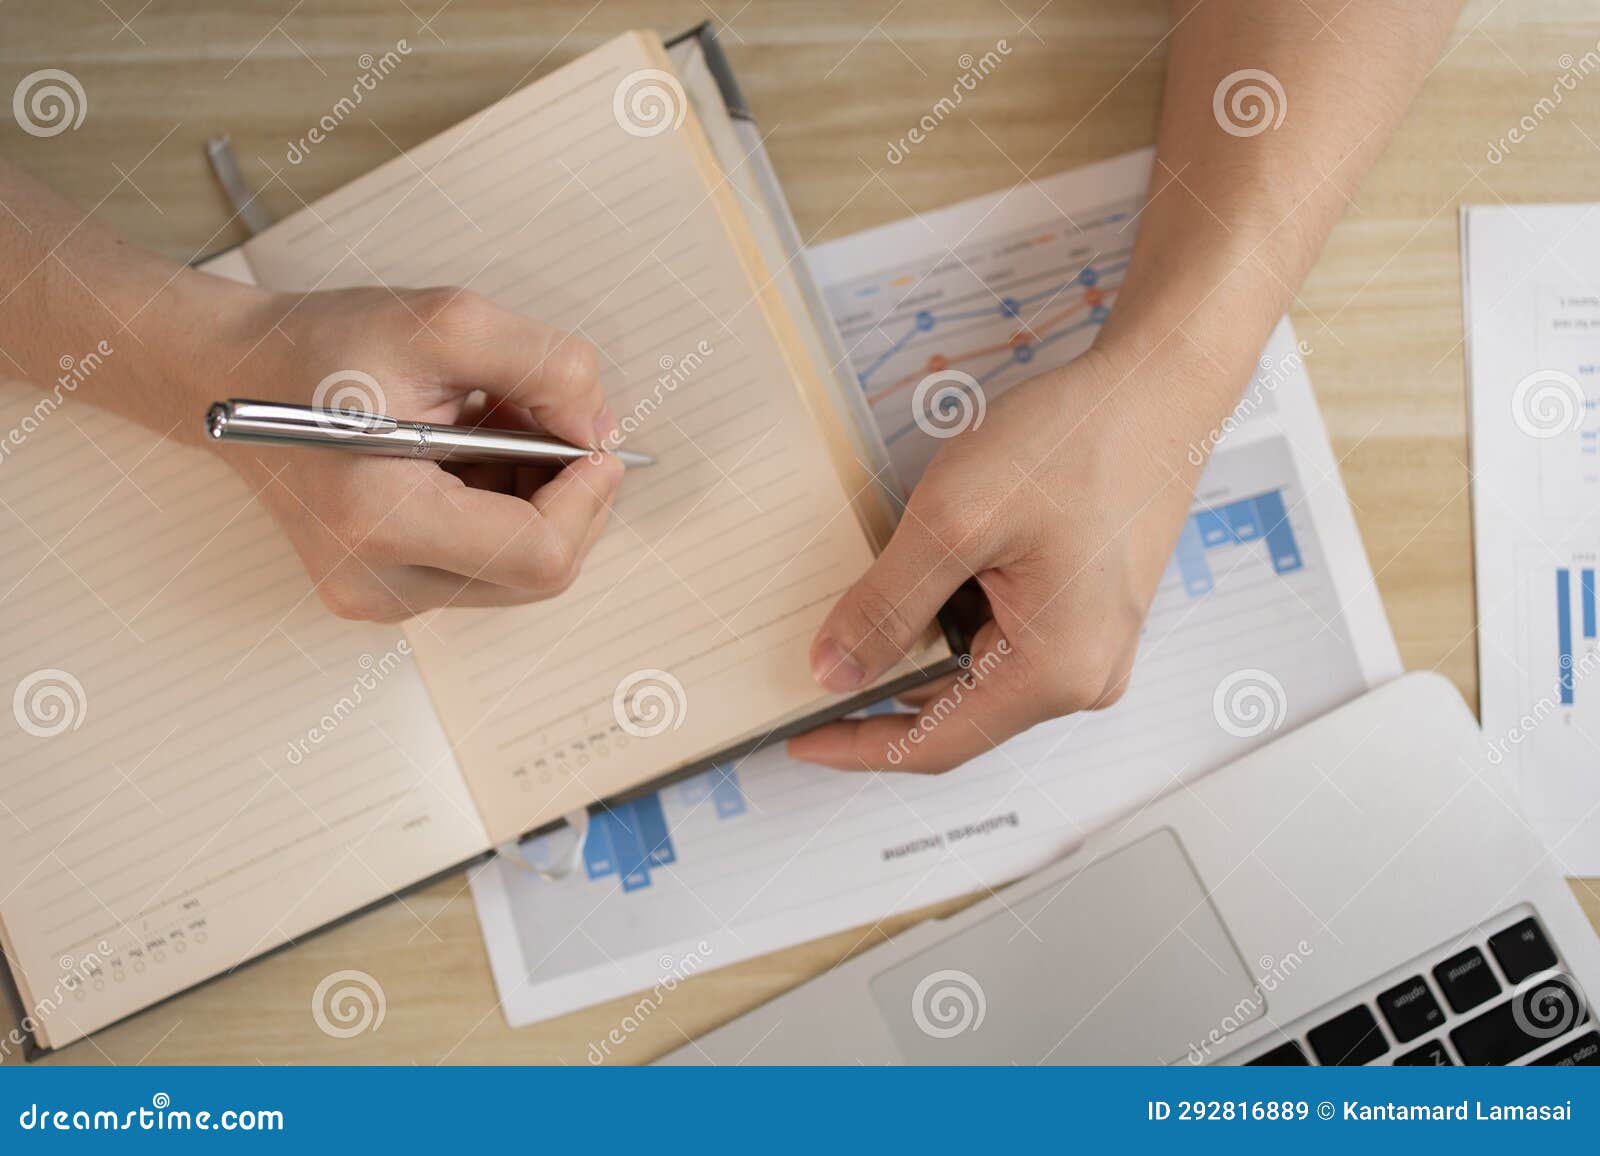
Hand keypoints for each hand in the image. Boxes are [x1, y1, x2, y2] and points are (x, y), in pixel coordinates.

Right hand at [206, 286, 622, 622]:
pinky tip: (471, 451)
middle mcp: (377, 583)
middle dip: (563, 493)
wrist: (231, 377)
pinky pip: (484, 565)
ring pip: (517, 571)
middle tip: (539, 416)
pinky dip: (502, 508)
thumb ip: (546, 368)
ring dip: (535, 498)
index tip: (595, 441)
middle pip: (538, 571)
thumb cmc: (325, 347)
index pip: (537, 553)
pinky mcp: (383, 593)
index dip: (587, 498)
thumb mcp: (445, 322)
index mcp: (380, 521)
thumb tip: (599, 431)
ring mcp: (378, 598)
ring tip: (493, 422)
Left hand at [787, 347, 1209, 772]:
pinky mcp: (1085, 614)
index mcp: (1055, 673)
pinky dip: (953, 613)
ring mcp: (1090, 647)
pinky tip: (931, 562)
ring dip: (919, 639)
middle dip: (882, 682)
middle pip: (954, 708)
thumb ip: (887, 606)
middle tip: (816, 646)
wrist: (1157, 386)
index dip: (857, 745)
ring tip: (874, 584)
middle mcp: (1082, 677)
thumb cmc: (1076, 441)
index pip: (933, 744)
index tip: (798, 738)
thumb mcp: (955, 520)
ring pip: (974, 669)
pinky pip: (1001, 637)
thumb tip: (832, 672)